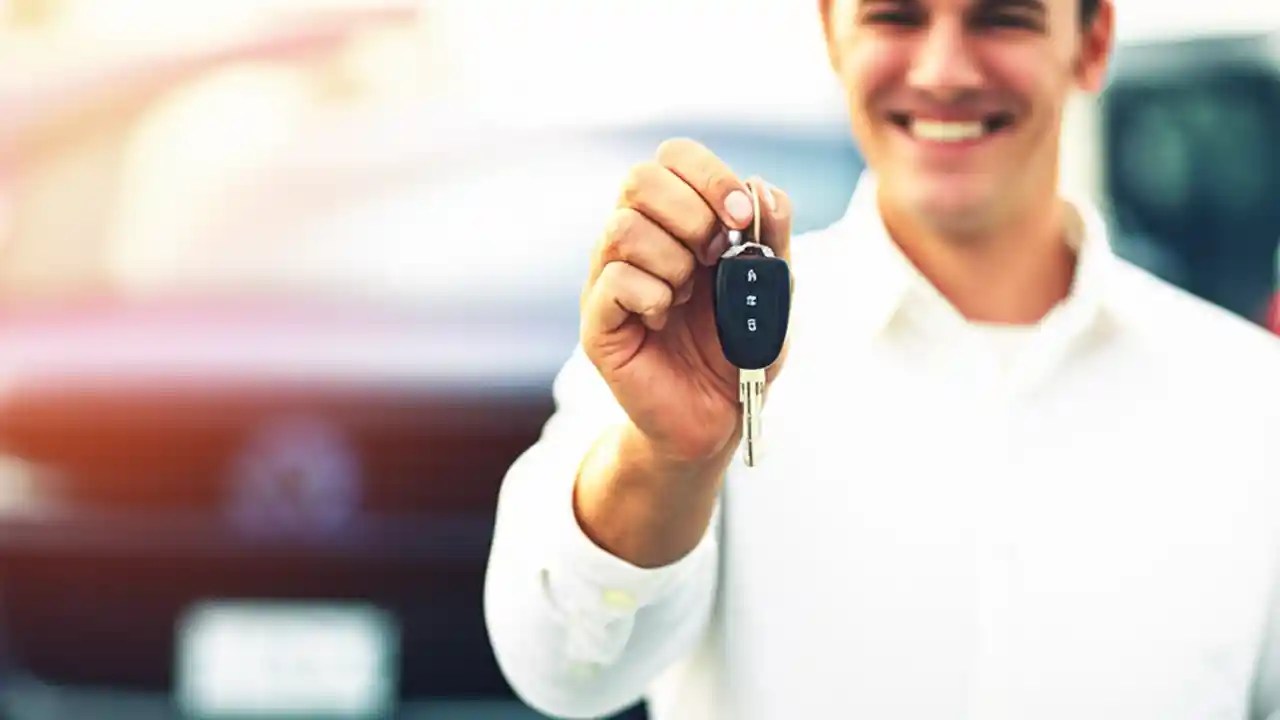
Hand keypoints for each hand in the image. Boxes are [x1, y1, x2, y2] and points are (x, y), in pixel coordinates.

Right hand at [580, 138, 792, 466]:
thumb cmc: (739, 347)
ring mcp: (608, 277)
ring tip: (686, 296)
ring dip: (673, 262)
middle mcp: (635, 240)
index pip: (673, 157)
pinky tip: (663, 319)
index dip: (710, 176)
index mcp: (675, 220)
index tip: (741, 217)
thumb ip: (774, 236)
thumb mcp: (773, 288)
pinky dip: (653, 297)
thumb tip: (761, 187)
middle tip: (713, 257)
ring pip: (624, 228)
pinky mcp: (597, 321)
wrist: (716, 416)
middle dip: (690, 214)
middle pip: (639, 179)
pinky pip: (615, 281)